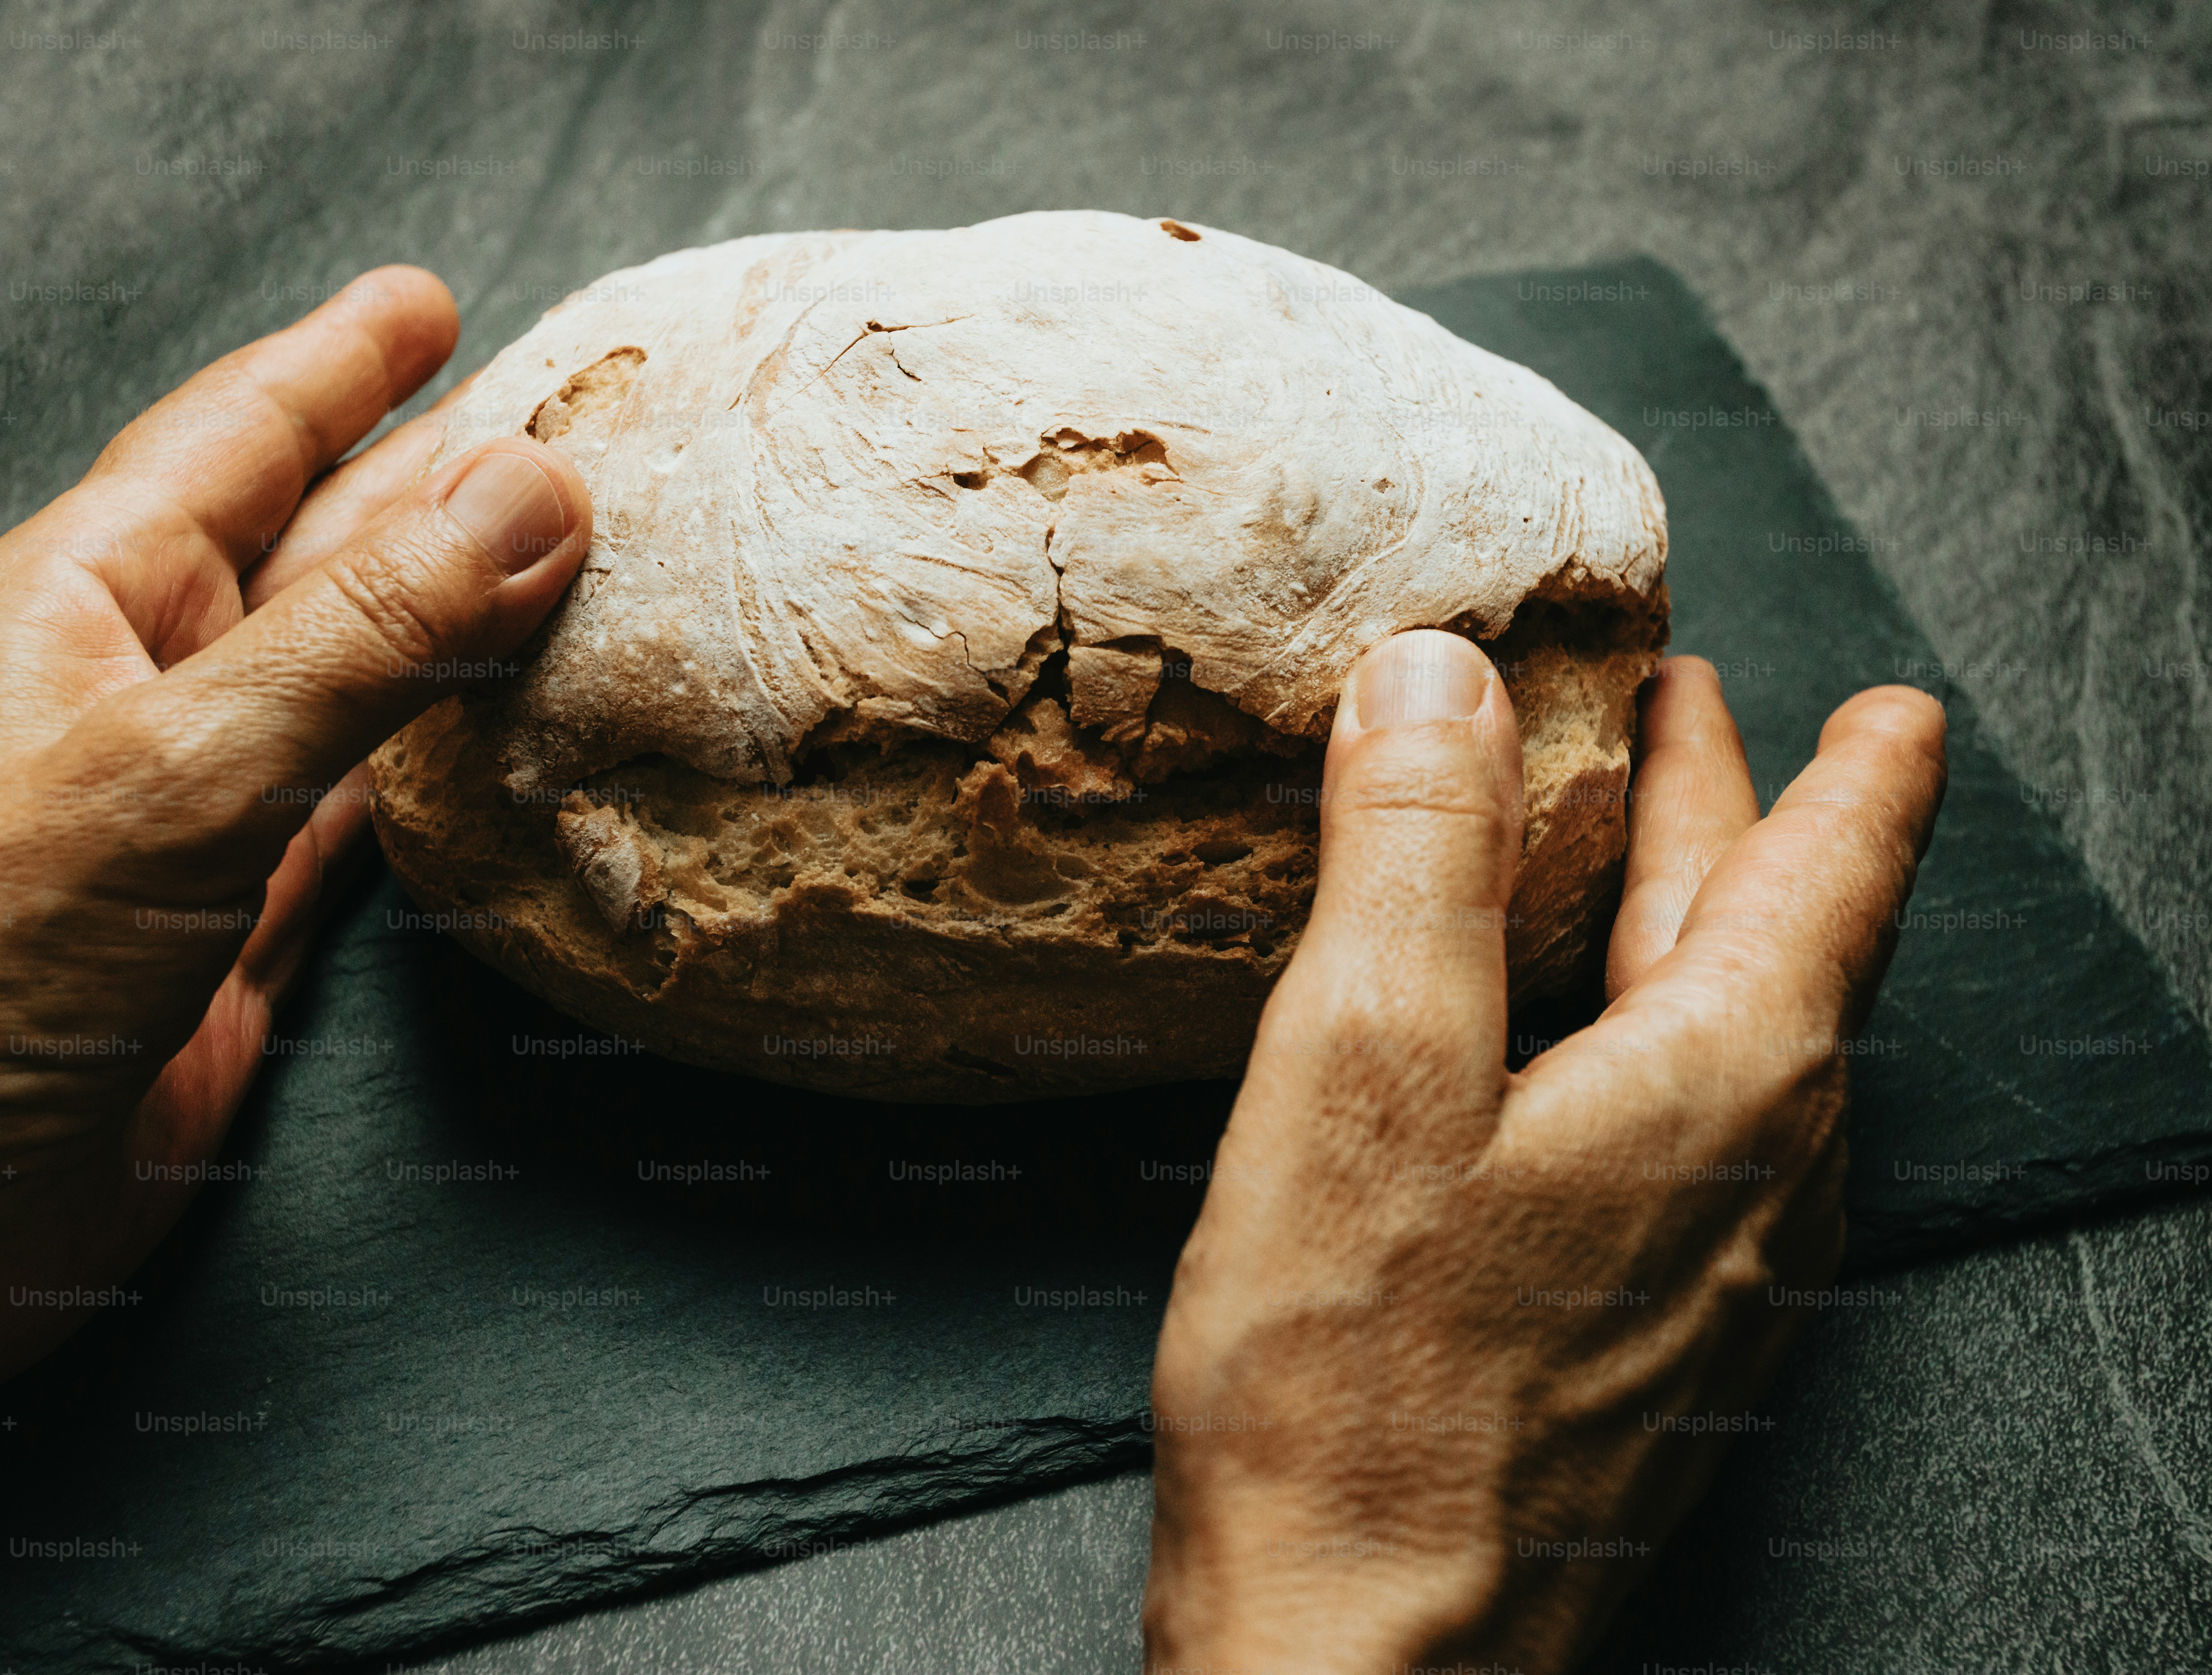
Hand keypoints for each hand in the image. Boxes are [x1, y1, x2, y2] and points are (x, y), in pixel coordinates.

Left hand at [0, 269, 590, 1642]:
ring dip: (453, 619)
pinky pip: (366, 806)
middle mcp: (142, 690)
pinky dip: (444, 765)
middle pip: (311, 547)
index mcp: (85, 607)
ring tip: (559, 560)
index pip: (232, 442)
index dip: (335, 366)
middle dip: (424, 479)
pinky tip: (503, 739)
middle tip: (545, 416)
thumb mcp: (184, 771)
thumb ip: (365, 636)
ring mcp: (195, 809)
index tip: (427, 303)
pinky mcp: (237, 922)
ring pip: (353, 674)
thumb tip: (529, 497)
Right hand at [1143, 632, 1945, 1671]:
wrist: (1363, 1657)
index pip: (1833, 866)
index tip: (1886, 707)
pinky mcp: (1653, 1348)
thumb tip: (1441, 676)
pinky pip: (1683, 1144)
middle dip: (1735, 821)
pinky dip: (1637, 1051)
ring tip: (1616, 870)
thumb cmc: (1354, 1382)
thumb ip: (1411, 851)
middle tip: (1684, 728)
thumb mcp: (1359, 1062)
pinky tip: (1556, 1066)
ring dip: (1684, 936)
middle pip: (1775, 944)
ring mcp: (1723, 1277)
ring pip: (1731, 1048)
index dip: (1852, 767)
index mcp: (1728, 1079)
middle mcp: (1768, 1176)